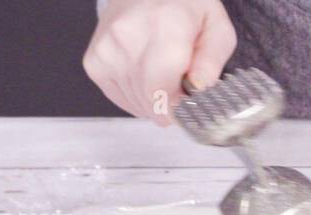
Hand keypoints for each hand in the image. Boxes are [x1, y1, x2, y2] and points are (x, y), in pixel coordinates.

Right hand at [82, 0, 236, 125]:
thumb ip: (212, 60)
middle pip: (149, 99)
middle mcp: (128, 35)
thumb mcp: (215, 27)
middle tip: (182, 94)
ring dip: (155, 103)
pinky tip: (147, 79)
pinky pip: (120, 99)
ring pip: (136, 104)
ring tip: (165, 78)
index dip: (178, 108)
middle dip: (171, 108)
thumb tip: (199, 86)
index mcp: (164, 24)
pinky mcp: (94, 61)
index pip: (162, 87)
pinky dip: (138, 99)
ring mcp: (107, 50)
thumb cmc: (182, 8)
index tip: (190, 107)